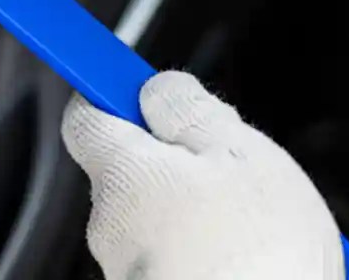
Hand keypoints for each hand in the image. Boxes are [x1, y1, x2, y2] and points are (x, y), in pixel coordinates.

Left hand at [61, 71, 344, 279]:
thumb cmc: (255, 259)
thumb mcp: (239, 155)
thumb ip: (192, 113)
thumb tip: (157, 88)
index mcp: (124, 175)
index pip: (87, 118)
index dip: (113, 95)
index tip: (139, 86)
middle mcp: (111, 231)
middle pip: (133, 174)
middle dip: (179, 167)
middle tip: (237, 170)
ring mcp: (131, 276)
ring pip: (162, 224)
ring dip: (203, 219)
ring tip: (262, 234)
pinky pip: (183, 265)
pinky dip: (214, 261)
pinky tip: (257, 269)